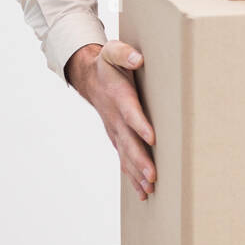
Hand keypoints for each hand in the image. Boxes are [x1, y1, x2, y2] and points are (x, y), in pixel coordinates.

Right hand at [66, 41, 155, 200]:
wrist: (91, 78)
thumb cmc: (108, 65)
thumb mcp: (113, 52)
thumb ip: (124, 54)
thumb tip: (138, 58)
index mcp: (118, 96)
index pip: (130, 112)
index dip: (140, 125)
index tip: (152, 138)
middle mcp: (115, 118)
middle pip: (128, 142)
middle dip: (140, 160)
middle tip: (153, 176)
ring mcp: (115, 131)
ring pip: (126, 155)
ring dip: (137, 173)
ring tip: (150, 189)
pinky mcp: (117, 138)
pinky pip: (124, 159)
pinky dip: (133, 176)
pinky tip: (144, 192)